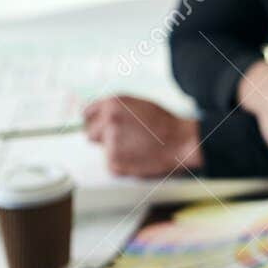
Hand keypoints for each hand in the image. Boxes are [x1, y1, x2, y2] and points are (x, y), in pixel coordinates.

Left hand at [83, 96, 201, 176]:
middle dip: (103, 137)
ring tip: (137, 146)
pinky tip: (138, 156)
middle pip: (91, 134)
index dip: (94, 121)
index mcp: (113, 103)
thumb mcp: (138, 104)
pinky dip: (121, 163)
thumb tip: (98, 116)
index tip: (98, 126)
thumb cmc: (164, 123)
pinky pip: (111, 164)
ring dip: (116, 150)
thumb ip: (116, 108)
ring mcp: (110, 141)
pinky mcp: (113, 161)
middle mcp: (108, 121)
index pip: (87, 113)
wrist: (180, 141)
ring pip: (104, 150)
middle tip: (123, 139)